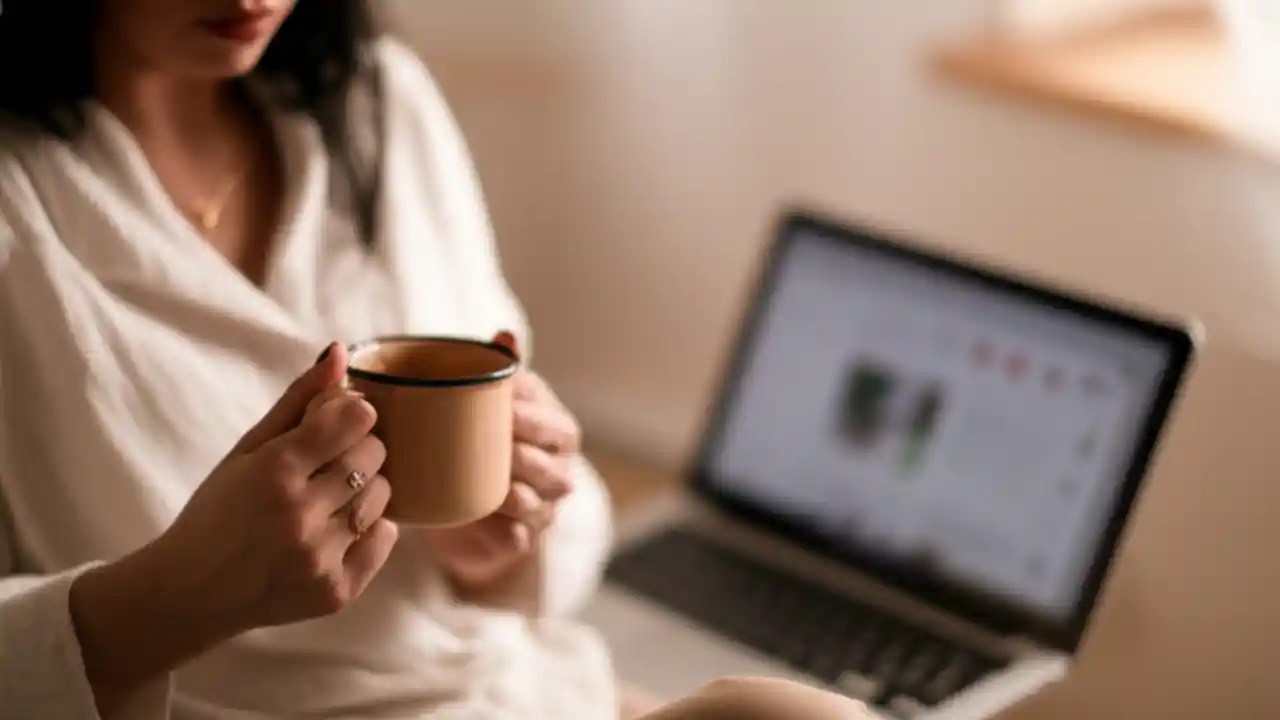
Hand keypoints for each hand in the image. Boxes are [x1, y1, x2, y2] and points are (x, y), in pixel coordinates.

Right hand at [69, 344, 398, 712]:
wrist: (190, 592)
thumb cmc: (219, 510)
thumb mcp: (248, 449)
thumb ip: (298, 400)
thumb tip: (343, 351)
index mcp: (274, 471)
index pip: (357, 418)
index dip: (354, 415)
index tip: (339, 424)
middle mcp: (299, 516)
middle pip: (374, 456)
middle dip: (359, 451)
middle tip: (329, 464)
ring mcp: (319, 558)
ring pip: (383, 497)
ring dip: (364, 491)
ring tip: (327, 500)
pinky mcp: (336, 592)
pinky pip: (385, 538)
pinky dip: (369, 530)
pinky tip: (334, 531)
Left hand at [424, 332, 580, 591]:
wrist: (469, 513)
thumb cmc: (486, 446)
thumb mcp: (494, 407)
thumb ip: (500, 371)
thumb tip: (506, 332)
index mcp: (559, 431)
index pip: (549, 419)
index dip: (523, 411)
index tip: (494, 404)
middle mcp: (560, 470)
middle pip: (547, 462)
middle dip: (516, 449)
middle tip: (479, 437)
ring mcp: (545, 508)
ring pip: (534, 499)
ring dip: (508, 489)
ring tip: (477, 474)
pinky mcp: (523, 540)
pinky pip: (516, 536)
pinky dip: (498, 526)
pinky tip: (478, 512)